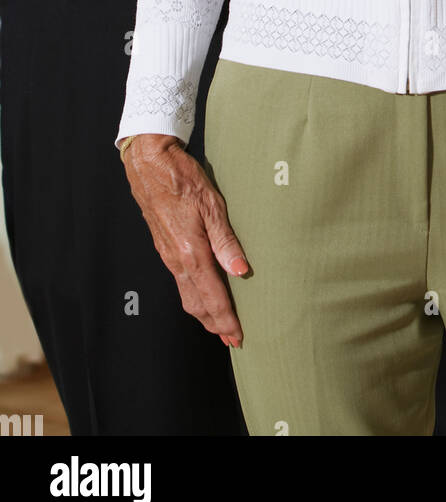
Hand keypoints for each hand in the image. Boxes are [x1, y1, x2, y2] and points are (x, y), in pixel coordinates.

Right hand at [121, 134, 247, 345]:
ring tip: (218, 323)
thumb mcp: (211, 204)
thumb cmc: (182, 179)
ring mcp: (167, 254)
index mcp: (190, 252)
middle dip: (214, 324)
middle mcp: (176, 259)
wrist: (149, 164)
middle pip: (196, 304)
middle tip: (231, 338)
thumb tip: (241, 271)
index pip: (212, 297)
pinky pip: (180, 280)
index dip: (226, 320)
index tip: (238, 336)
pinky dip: (193, 295)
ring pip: (186, 294)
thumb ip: (225, 240)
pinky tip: (201, 292)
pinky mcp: (164, 246)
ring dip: (203, 312)